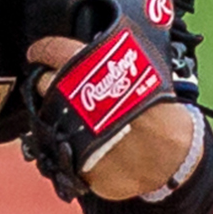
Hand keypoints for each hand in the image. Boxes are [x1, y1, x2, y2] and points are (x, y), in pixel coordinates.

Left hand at [26, 35, 196, 200]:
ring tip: (69, 114)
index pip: (55, 50)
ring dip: (53, 114)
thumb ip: (108, 59)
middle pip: (45, 83)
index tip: (36, 52)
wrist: (175, 155)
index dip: (42, 49)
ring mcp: (74, 135)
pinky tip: (85, 142)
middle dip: (47, 82)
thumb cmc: (160, 111)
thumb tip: (87, 50)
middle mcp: (79, 101)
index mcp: (95, 71)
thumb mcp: (140, 71)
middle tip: (57, 85)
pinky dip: (69, 146)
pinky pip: (61, 150)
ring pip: (46, 119)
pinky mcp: (76, 164)